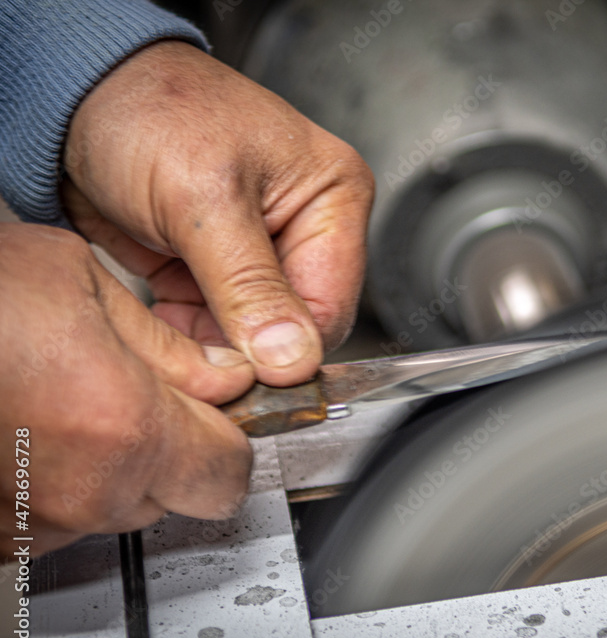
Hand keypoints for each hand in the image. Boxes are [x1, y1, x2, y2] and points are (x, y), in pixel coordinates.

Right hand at [0, 223, 254, 556]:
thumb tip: (226, 377)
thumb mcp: (86, 285)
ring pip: (114, 508)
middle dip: (172, 448)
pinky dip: (57, 481)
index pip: (229, 472)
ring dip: (111, 465)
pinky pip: (55, 518)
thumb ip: (172, 348)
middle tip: (137, 393)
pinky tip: (31, 427)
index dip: (231, 440)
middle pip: (174, 494)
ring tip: (68, 401)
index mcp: (124, 425)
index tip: (222, 419)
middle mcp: (82, 489)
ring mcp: (28, 522)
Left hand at [61, 40, 372, 386]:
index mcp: (334, 198)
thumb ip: (250, 285)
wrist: (76, 97)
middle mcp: (307, 227)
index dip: (290, 349)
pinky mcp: (220, 270)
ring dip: (213, 346)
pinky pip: (217, 327)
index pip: (332, 304)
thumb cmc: (149, 110)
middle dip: (248, 348)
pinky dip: (190, 337)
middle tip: (202, 361)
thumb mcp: (204, 198)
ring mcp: (262, 252)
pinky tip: (162, 324)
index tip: (246, 374)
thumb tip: (293, 357)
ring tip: (171, 331)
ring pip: (255, 335)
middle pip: (297, 326)